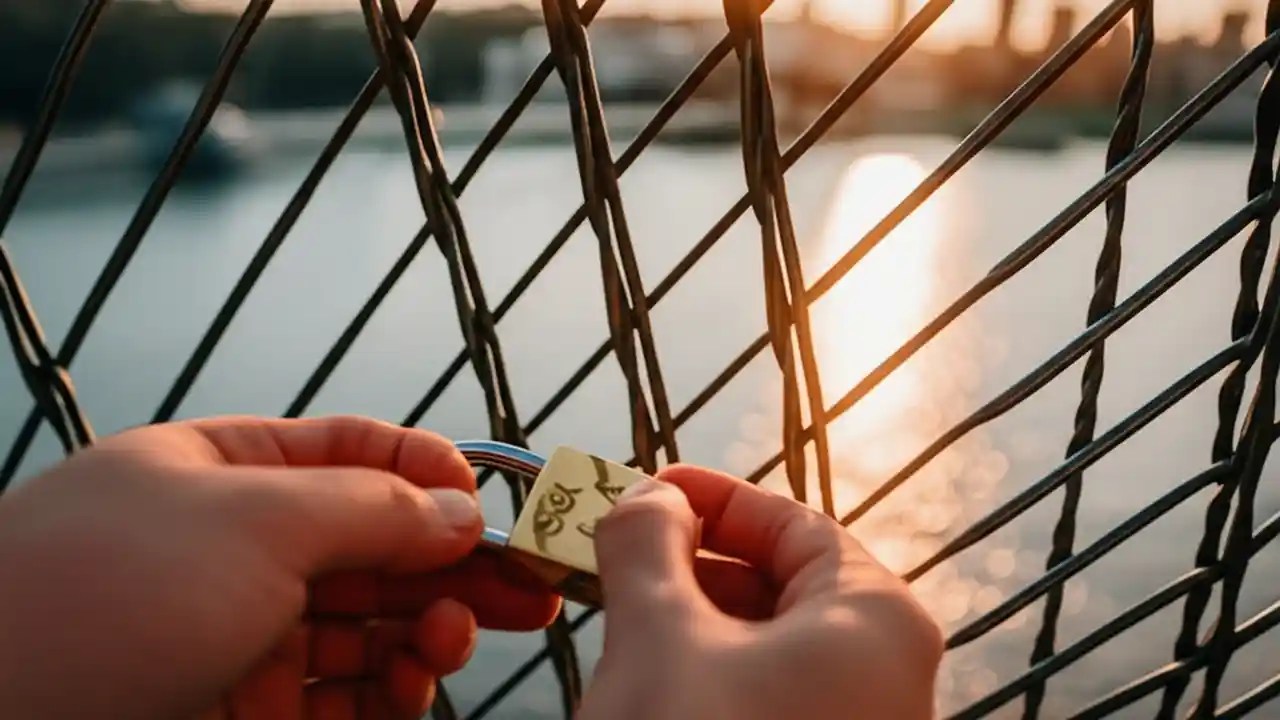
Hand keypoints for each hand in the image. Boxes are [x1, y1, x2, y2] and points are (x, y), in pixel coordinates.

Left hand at [0, 415, 559, 719]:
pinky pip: (347, 696)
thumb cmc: (92, 597)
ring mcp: (244, 635)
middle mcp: (241, 550)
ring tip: (457, 637)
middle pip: (378, 546)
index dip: (433, 474)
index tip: (496, 504)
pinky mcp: (249, 712)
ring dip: (429, 629)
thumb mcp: (252, 522)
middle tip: (527, 585)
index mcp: (229, 473)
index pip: (358, 454)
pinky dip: (393, 691)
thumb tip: (460, 504)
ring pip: (370, 626)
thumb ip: (372, 508)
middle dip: (454, 562)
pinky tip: (415, 685)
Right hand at [579, 466, 942, 719]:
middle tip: (618, 555)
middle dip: (693, 563)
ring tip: (622, 617)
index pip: (795, 523)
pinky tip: (655, 683)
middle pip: (786, 583)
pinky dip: (712, 675)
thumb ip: (649, 547)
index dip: (714, 499)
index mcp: (876, 618)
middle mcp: (887, 673)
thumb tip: (648, 500)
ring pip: (773, 646)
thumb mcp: (659, 638)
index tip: (647, 490)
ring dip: (693, 620)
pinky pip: (772, 699)